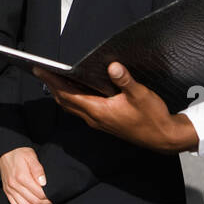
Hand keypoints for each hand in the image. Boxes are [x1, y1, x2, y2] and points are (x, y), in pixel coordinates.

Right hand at [0, 146, 50, 203]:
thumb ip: (38, 169)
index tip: (53, 196)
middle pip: (32, 202)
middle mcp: (14, 185)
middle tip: (51, 202)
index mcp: (21, 177)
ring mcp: (9, 190)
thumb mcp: (31, 156)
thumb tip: (44, 182)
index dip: (48, 197)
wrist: (6, 151)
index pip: (38, 194)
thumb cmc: (20, 153)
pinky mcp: (7, 192)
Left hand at [34, 62, 198, 152]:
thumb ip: (124, 80)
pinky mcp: (105, 122)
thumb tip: (112, 66)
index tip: (40, 70)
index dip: (52, 81)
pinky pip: (82, 109)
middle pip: (65, 101)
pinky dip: (73, 98)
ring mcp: (99, 122)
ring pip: (72, 106)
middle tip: (40, 71)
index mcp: (98, 111)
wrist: (163, 138)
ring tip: (53, 77)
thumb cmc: (152, 117)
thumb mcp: (140, 95)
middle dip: (52, 86)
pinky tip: (76, 88)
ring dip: (61, 92)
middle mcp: (94, 118)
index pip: (68, 94)